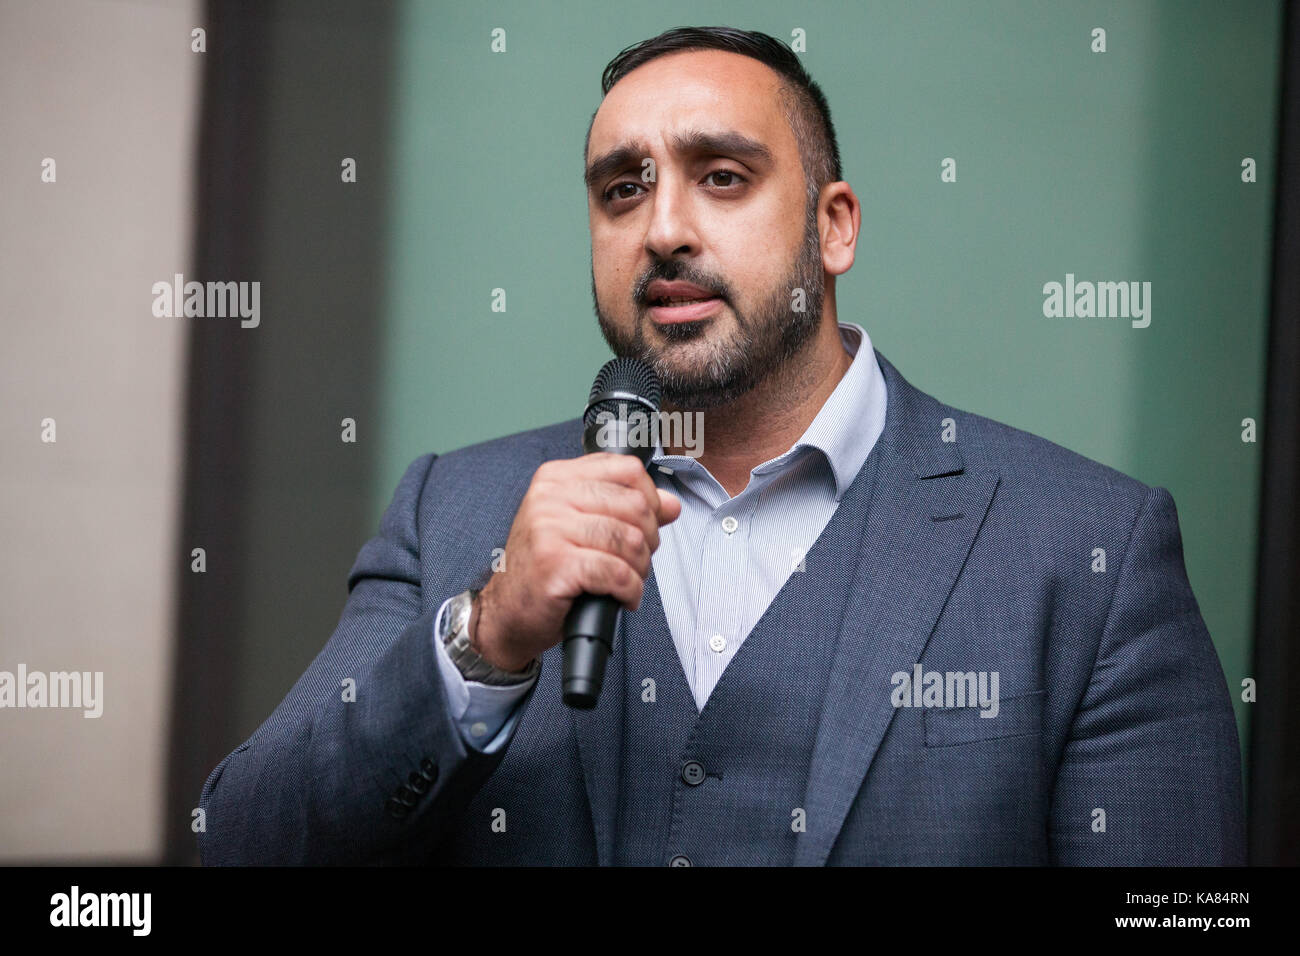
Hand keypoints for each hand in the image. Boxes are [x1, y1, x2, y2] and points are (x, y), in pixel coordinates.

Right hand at [470, 453, 680, 672]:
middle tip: (635, 561)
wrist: (507, 613)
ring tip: (627, 581)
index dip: (650, 500)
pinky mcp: (555, 564)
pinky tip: (621, 597)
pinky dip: (630, 590)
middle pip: (634, 505)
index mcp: (556, 478)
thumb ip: (626, 510)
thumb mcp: (581, 527)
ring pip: (629, 540)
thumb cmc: (545, 569)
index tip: (645, 525)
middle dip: (648, 539)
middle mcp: (549, 497)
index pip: (627, 469)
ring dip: (640, 569)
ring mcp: (549, 529)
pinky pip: (617, 572)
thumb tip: (671, 504)